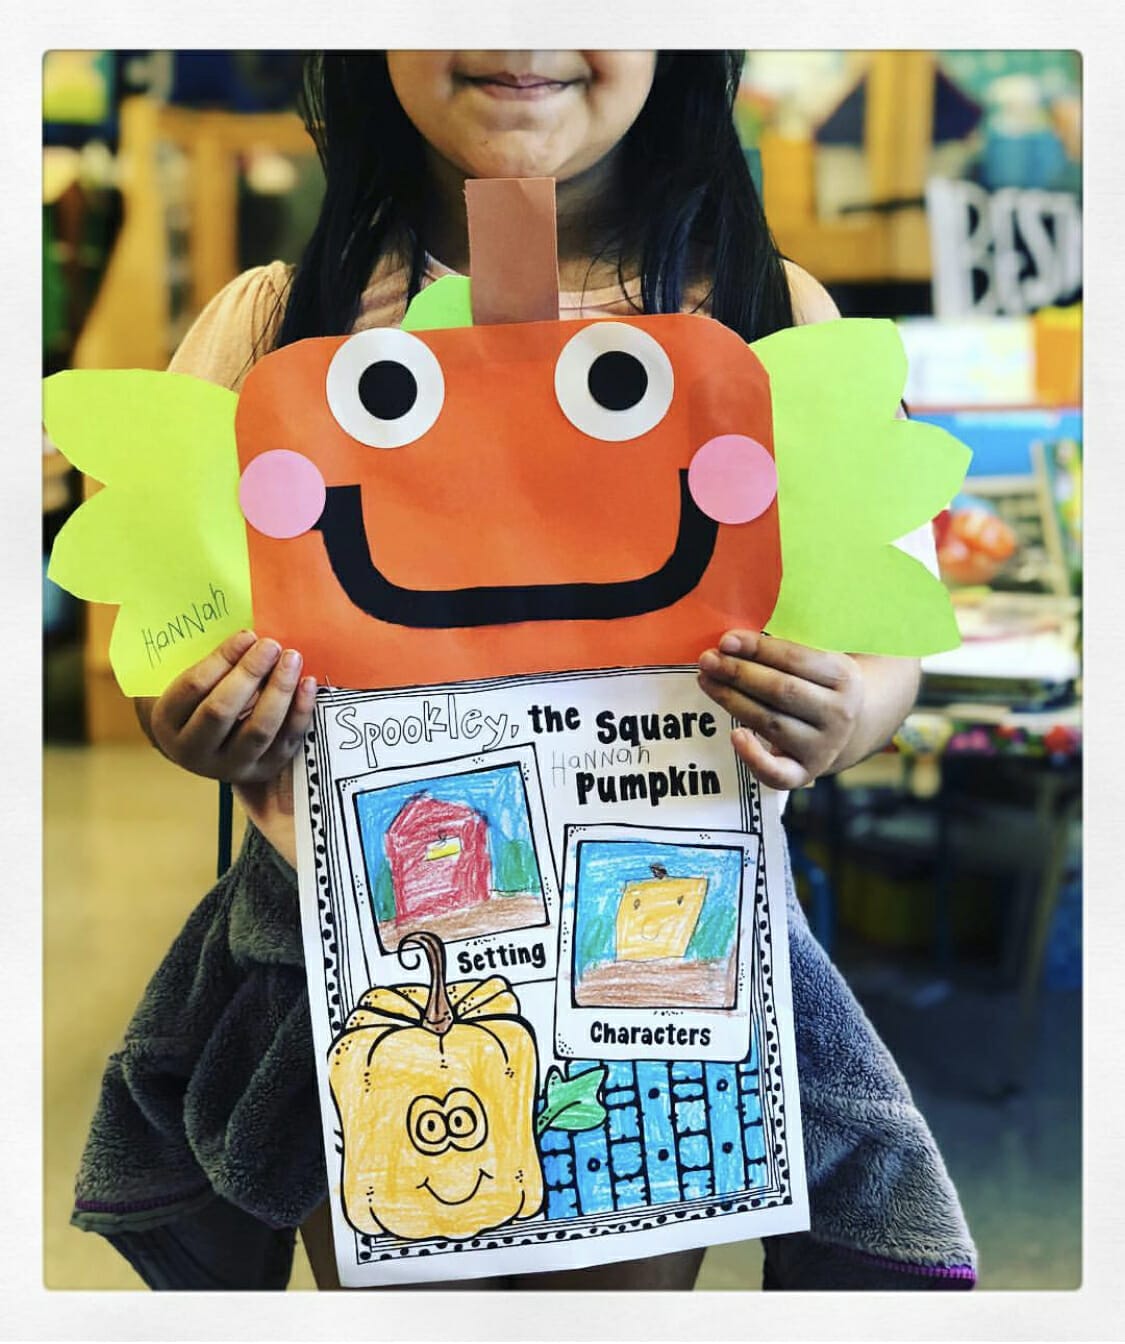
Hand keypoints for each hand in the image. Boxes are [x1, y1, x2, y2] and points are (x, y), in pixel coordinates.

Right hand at [139, 630, 317, 865]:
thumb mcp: (183, 678)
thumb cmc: (196, 699)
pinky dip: (300, 712)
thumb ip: (201, 657)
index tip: (247, 634)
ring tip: (292, 658)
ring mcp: (230, 766)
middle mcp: (193, 751)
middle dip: (249, 673)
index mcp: (167, 722)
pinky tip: (308, 683)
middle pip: (222, 711)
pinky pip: (286, 742)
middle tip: (271, 645)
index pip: (193, 687)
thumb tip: (239, 628)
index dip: (222, 658)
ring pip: (258, 730)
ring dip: (279, 690)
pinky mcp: (263, 771)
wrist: (205, 745)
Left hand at [697, 630, 864, 789]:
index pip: (795, 659)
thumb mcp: (820, 662)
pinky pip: (777, 773)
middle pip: (781, 690)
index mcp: (843, 677)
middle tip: (707, 660)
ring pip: (770, 722)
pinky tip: (734, 736)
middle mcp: (837, 715)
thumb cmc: (822, 685)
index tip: (726, 641)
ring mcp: (822, 747)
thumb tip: (731, 645)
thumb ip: (784, 654)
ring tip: (707, 681)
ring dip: (732, 700)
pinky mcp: (805, 773)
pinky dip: (753, 757)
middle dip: (738, 673)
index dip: (757, 649)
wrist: (856, 726)